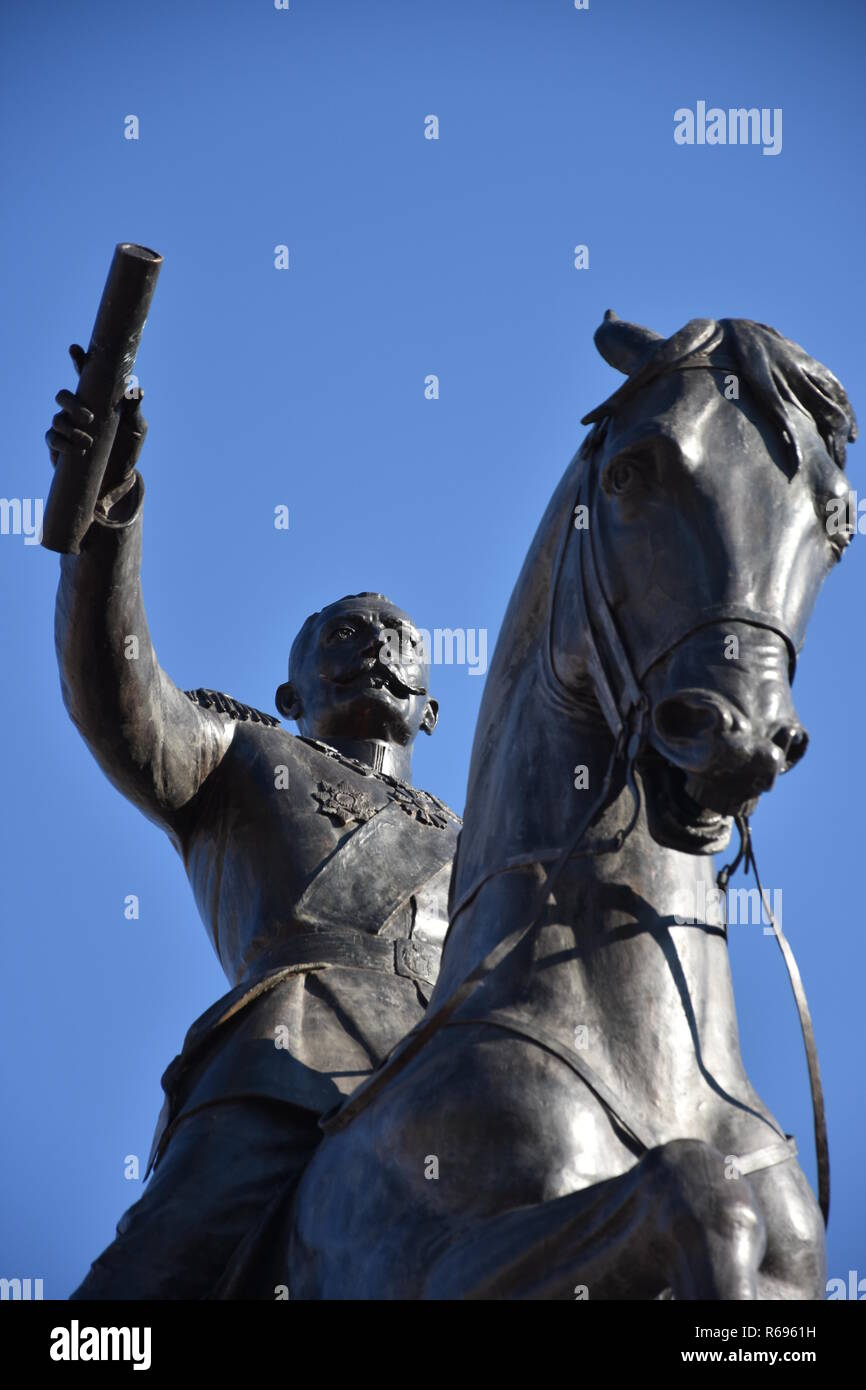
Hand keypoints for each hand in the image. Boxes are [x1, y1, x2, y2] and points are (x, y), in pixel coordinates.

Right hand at [45, 343, 147, 499]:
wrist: (117, 478)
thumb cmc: (127, 448)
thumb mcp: (136, 428)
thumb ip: (134, 408)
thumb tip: (137, 389)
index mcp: (96, 401)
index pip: (84, 378)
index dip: (79, 361)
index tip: (75, 349)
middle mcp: (78, 411)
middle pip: (63, 396)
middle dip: (71, 403)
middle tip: (89, 417)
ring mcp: (67, 428)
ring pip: (57, 419)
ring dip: (71, 428)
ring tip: (89, 442)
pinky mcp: (58, 446)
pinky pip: (52, 438)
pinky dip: (63, 443)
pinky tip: (77, 450)